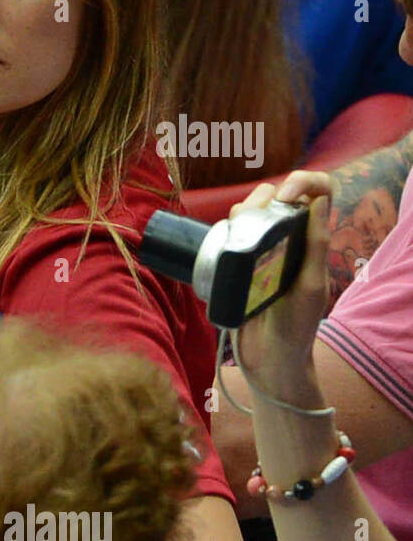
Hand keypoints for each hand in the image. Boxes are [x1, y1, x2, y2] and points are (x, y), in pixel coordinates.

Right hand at [230, 171, 334, 401]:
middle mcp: (287, 241)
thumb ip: (316, 245)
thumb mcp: (311, 285)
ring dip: (241, 210)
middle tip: (251, 216)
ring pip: (250, 211)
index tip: (284, 197)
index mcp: (311, 241)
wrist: (267, 359)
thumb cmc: (295, 326)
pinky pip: (229, 233)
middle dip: (263, 195)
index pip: (318, 192)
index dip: (303, 181)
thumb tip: (318, 200)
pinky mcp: (236, 263)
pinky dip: (224, 228)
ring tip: (234, 230)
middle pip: (277, 196)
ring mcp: (261, 251)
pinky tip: (221, 239)